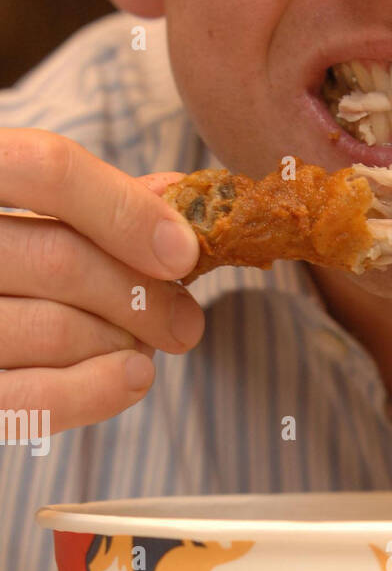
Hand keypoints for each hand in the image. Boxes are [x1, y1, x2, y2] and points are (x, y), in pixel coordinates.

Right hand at [0, 129, 204, 432]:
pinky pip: (30, 399)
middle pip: (61, 258)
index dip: (126, 211)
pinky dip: (97, 390)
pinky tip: (134, 377)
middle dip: (143, 295)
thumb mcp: (26, 208)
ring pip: (55, 329)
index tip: (184, 252)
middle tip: (186, 321)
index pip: (46, 170)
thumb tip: (179, 195)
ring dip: (122, 341)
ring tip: (144, 344)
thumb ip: (96, 202)